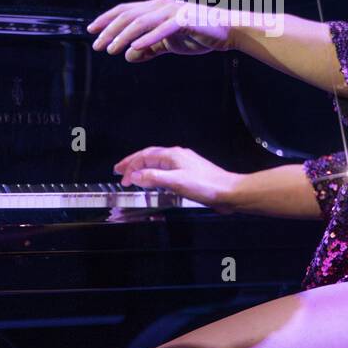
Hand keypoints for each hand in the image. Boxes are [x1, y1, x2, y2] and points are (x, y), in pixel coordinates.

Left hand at [86, 0, 232, 61]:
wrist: (226, 31)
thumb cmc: (197, 33)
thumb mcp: (168, 43)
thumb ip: (149, 48)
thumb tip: (129, 55)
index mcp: (156, 8)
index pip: (126, 10)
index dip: (106, 19)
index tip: (92, 30)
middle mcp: (161, 6)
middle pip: (129, 15)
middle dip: (110, 30)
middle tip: (98, 45)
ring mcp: (172, 11)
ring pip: (141, 22)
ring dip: (124, 36)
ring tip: (112, 49)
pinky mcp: (185, 20)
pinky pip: (162, 30)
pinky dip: (148, 38)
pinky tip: (135, 47)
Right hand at [114, 145, 242, 213]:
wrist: (228, 191)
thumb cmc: (207, 185)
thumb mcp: (176, 182)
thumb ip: (154, 178)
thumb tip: (136, 176)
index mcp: (172, 155)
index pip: (144, 157)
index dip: (130, 166)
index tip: (122, 177)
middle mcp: (177, 157)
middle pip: (149, 156)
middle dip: (133, 163)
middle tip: (120, 170)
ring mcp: (183, 164)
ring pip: (157, 163)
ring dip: (142, 168)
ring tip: (132, 175)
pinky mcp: (188, 173)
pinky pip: (165, 170)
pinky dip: (154, 174)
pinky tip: (154, 181)